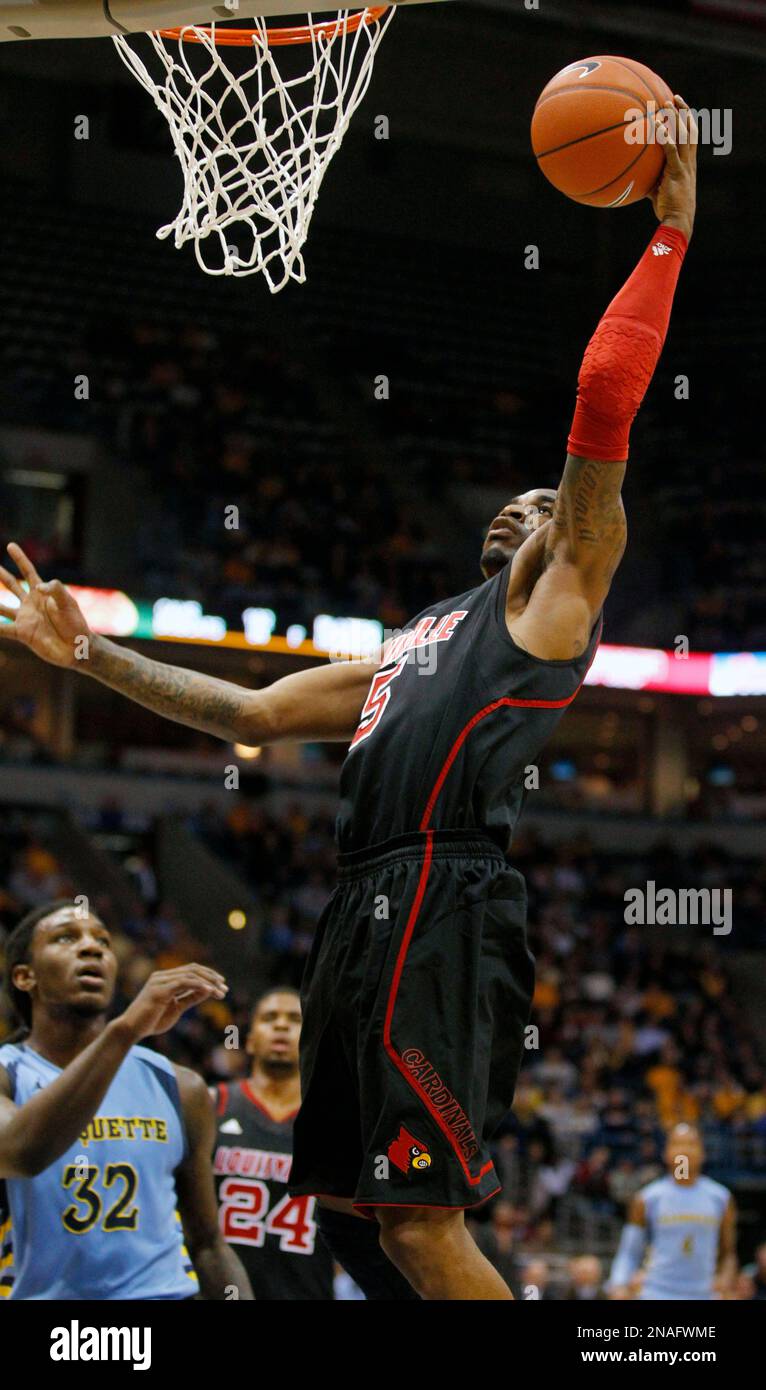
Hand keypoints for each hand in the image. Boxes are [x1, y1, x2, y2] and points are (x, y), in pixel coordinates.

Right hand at [0, 543, 91, 668]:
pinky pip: (2, 630)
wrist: (77, 647)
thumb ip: (55, 590)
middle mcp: (31, 603)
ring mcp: (25, 618)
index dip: (20, 559)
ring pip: (1, 607)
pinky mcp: (22, 633)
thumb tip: (37, 587)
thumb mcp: (68, 603)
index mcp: (42, 593)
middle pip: (12, 585)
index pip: (28, 571)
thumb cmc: (75, 623)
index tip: (10, 546)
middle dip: (2, 575)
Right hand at [119, 965, 227, 1041]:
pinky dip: (198, 985)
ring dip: (208, 982)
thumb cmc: (152, 1021)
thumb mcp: (176, 1008)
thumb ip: (190, 998)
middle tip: (225, 988)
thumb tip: (207, 991)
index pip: (191, 970)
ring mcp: (159, 981)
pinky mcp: (158, 990)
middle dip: (212, 977)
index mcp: (165, 978)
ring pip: (190, 974)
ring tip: (220, 992)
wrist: (131, 1030)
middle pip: (193, 969)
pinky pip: (183, 983)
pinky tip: (209, 991)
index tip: (222, 986)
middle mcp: (162, 976)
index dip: (208, 975)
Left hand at [649, 94, 696, 242]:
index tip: (679, 108)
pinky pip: (671, 150)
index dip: (686, 121)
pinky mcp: (676, 172)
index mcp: (688, 164)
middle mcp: (689, 161)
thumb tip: (633, 176)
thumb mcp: (659, 190)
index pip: (690, 137)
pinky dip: (665, 136)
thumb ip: (650, 179)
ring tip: (666, 104)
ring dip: (675, 118)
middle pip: (690, 130)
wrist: (678, 221)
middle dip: (683, 112)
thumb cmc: (668, 209)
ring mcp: (684, 166)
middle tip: (673, 98)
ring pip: (683, 135)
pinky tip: (657, 125)